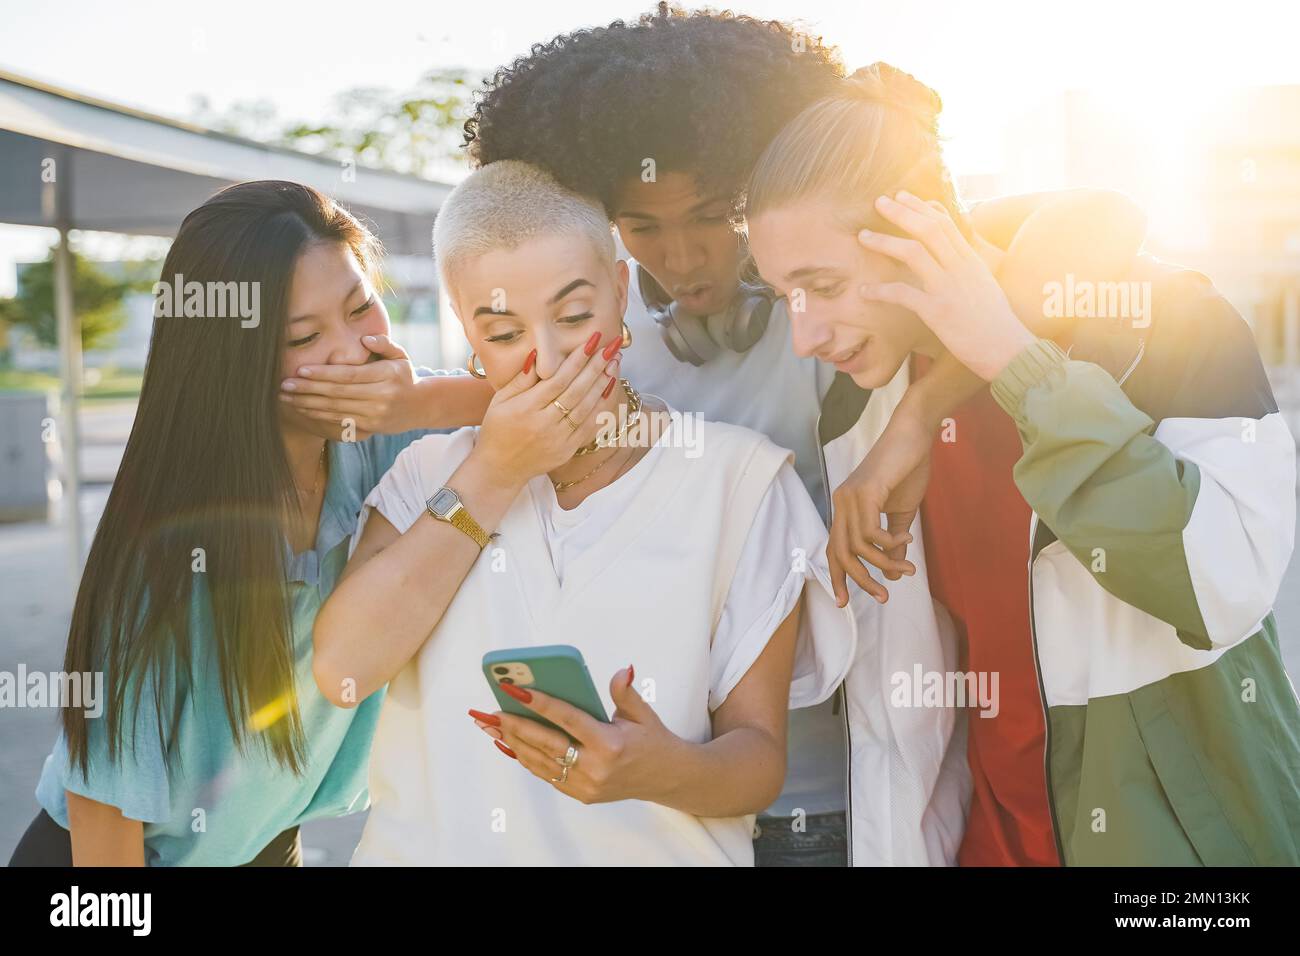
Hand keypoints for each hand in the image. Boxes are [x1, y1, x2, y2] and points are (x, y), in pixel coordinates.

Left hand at [280, 334, 424, 433]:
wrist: (421, 406)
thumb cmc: (405, 376)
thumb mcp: (400, 355)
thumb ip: (383, 344)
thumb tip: (365, 339)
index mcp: (386, 376)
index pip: (349, 375)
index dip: (323, 374)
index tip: (301, 370)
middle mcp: (381, 397)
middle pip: (338, 393)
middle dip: (308, 389)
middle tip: (285, 385)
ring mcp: (375, 414)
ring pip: (336, 410)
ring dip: (308, 404)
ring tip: (287, 397)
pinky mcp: (371, 427)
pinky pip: (341, 422)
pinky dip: (319, 416)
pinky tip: (302, 409)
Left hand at [469, 665, 680, 804]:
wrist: (666, 778)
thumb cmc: (651, 740)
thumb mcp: (643, 713)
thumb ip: (625, 691)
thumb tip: (620, 670)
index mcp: (610, 744)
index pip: (568, 719)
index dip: (540, 704)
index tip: (516, 690)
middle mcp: (595, 767)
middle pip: (546, 744)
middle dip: (515, 726)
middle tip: (491, 712)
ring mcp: (586, 785)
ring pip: (541, 762)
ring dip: (514, 743)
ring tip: (493, 726)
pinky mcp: (581, 794)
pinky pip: (547, 775)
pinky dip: (526, 759)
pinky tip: (510, 745)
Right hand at [470, 333, 621, 488]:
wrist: (499, 468)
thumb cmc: (497, 429)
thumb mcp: (500, 401)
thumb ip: (521, 380)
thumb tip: (538, 356)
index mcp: (527, 408)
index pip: (558, 380)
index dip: (577, 360)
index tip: (592, 341)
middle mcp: (545, 423)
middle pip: (576, 391)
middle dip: (596, 367)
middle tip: (612, 347)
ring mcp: (558, 438)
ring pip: (586, 408)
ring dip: (602, 384)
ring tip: (614, 363)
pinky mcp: (567, 450)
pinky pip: (589, 427)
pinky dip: (601, 408)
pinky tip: (609, 391)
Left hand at [828, 397, 927, 605]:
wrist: (914, 435)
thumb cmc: (907, 469)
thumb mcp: (901, 513)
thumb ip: (893, 543)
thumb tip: (893, 574)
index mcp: (845, 509)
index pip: (833, 549)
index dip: (837, 577)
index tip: (843, 603)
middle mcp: (841, 503)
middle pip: (841, 554)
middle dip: (862, 580)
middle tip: (885, 596)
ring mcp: (850, 497)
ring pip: (858, 547)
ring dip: (884, 564)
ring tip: (910, 568)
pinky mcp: (865, 491)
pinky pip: (870, 532)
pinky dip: (889, 544)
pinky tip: (907, 541)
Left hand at [859, 192, 1036, 380]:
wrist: (1010, 351)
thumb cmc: (996, 324)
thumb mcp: (985, 286)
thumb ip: (968, 267)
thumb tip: (956, 253)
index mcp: (971, 261)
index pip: (945, 223)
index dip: (921, 207)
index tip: (902, 196)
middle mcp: (960, 268)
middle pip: (927, 229)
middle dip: (900, 212)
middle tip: (878, 201)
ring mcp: (949, 288)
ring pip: (913, 253)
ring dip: (884, 242)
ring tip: (862, 236)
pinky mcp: (938, 312)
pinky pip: (903, 294)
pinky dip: (880, 290)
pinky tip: (863, 290)